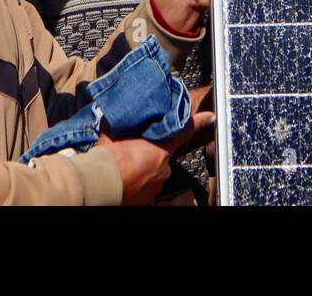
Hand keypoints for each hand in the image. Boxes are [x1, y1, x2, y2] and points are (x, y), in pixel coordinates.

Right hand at [98, 110, 215, 205]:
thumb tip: (119, 111)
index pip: (184, 131)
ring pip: (155, 171)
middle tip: (134, 149)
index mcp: (160, 149)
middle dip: (152, 152)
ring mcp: (158, 185)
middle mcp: (164, 168)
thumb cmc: (108, 158)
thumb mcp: (114, 132)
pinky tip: (127, 178)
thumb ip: (124, 122)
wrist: (100, 185)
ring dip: (146, 168)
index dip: (199, 121)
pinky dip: (140, 181)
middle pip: (163, 154)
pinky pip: (148, 186)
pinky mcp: (149, 199)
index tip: (211, 116)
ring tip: (127, 165)